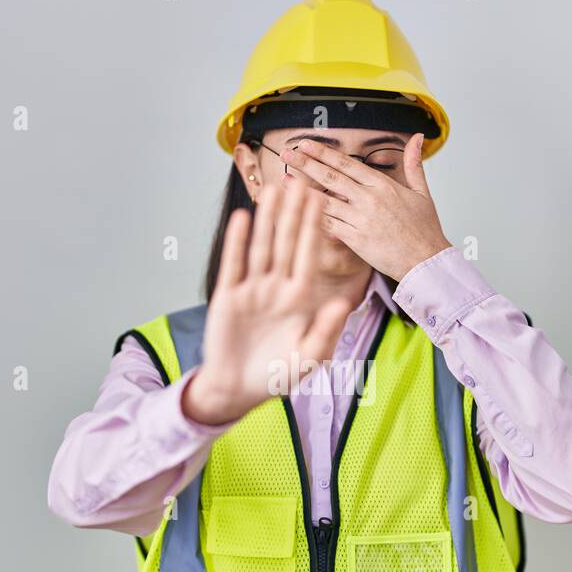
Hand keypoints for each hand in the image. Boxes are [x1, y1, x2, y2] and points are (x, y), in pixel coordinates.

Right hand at [183, 179, 352, 425]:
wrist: (238, 390)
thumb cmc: (275, 376)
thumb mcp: (308, 357)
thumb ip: (325, 330)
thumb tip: (343, 304)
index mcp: (300, 299)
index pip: (310, 257)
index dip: (315, 229)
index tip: (323, 202)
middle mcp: (277, 288)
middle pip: (287, 244)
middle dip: (294, 214)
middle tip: (302, 181)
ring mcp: (252, 290)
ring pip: (262, 247)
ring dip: (267, 219)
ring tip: (274, 189)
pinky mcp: (228, 296)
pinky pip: (234, 264)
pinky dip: (237, 242)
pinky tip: (243, 218)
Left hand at [280, 132, 451, 281]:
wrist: (426, 261)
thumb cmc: (424, 230)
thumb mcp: (422, 192)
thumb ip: (414, 164)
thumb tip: (417, 138)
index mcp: (383, 185)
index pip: (347, 164)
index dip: (324, 153)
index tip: (306, 144)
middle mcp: (369, 199)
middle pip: (331, 177)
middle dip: (306, 163)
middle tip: (287, 153)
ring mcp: (360, 220)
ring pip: (325, 201)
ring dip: (301, 190)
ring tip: (284, 179)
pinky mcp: (355, 240)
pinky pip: (328, 225)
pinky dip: (311, 217)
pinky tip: (295, 209)